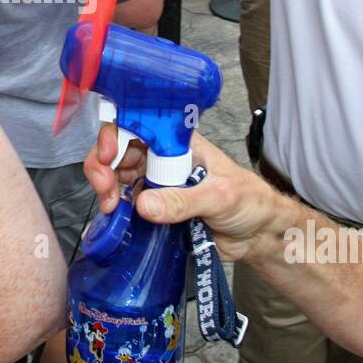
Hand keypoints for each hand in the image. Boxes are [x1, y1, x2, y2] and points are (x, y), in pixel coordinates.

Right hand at [83, 125, 280, 264]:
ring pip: (119, 177)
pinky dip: (116, 208)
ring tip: (111, 208)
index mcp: (178, 143)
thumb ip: (183, 201)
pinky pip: (128, 204)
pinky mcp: (157, 208)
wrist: (258, 235)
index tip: (106, 157)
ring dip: (108, 189)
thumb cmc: (249, 202)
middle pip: (120, 151)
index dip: (115, 137)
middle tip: (106, 192)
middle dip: (104, 167)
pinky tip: (113, 218)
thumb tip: (143, 204)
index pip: (138, 126)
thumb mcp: (219, 196)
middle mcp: (164, 158)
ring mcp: (159, 183)